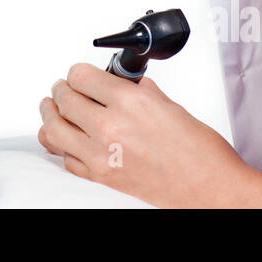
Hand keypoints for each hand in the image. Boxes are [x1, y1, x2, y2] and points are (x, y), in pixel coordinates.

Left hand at [36, 62, 252, 207]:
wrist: (210, 190)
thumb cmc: (200, 153)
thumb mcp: (169, 105)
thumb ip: (139, 92)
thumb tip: (124, 84)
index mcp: (130, 102)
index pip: (81, 76)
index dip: (78, 71)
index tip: (79, 73)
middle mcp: (111, 127)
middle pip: (64, 99)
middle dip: (62, 89)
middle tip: (62, 87)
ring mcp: (101, 156)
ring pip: (55, 130)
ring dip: (51, 115)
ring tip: (51, 108)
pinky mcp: (101, 178)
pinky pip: (66, 159)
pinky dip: (62, 147)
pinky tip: (65, 139)